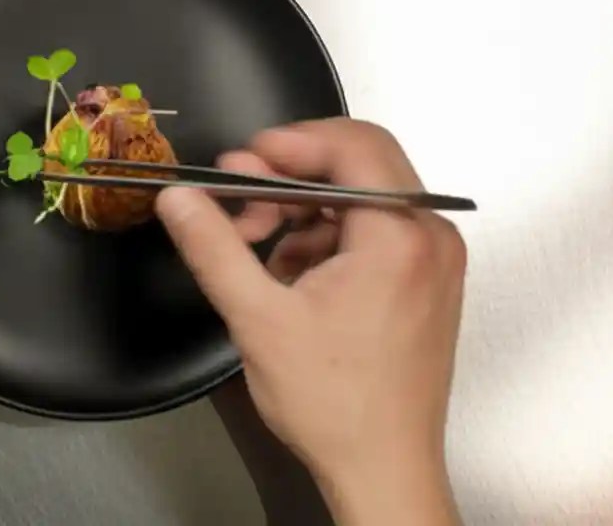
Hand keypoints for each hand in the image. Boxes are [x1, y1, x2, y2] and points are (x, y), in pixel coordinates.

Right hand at [156, 119, 465, 525]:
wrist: (383, 470)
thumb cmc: (336, 405)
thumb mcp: (258, 318)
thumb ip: (214, 247)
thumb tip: (179, 200)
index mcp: (400, 236)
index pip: (351, 146)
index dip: (290, 142)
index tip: (243, 159)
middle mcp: (430, 237)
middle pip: (360, 164)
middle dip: (291, 174)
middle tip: (239, 195)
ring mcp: (434, 260)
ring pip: (363, 198)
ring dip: (304, 209)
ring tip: (256, 245)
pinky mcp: (426, 281)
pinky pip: (374, 231)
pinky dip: (327, 238)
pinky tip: (288, 273)